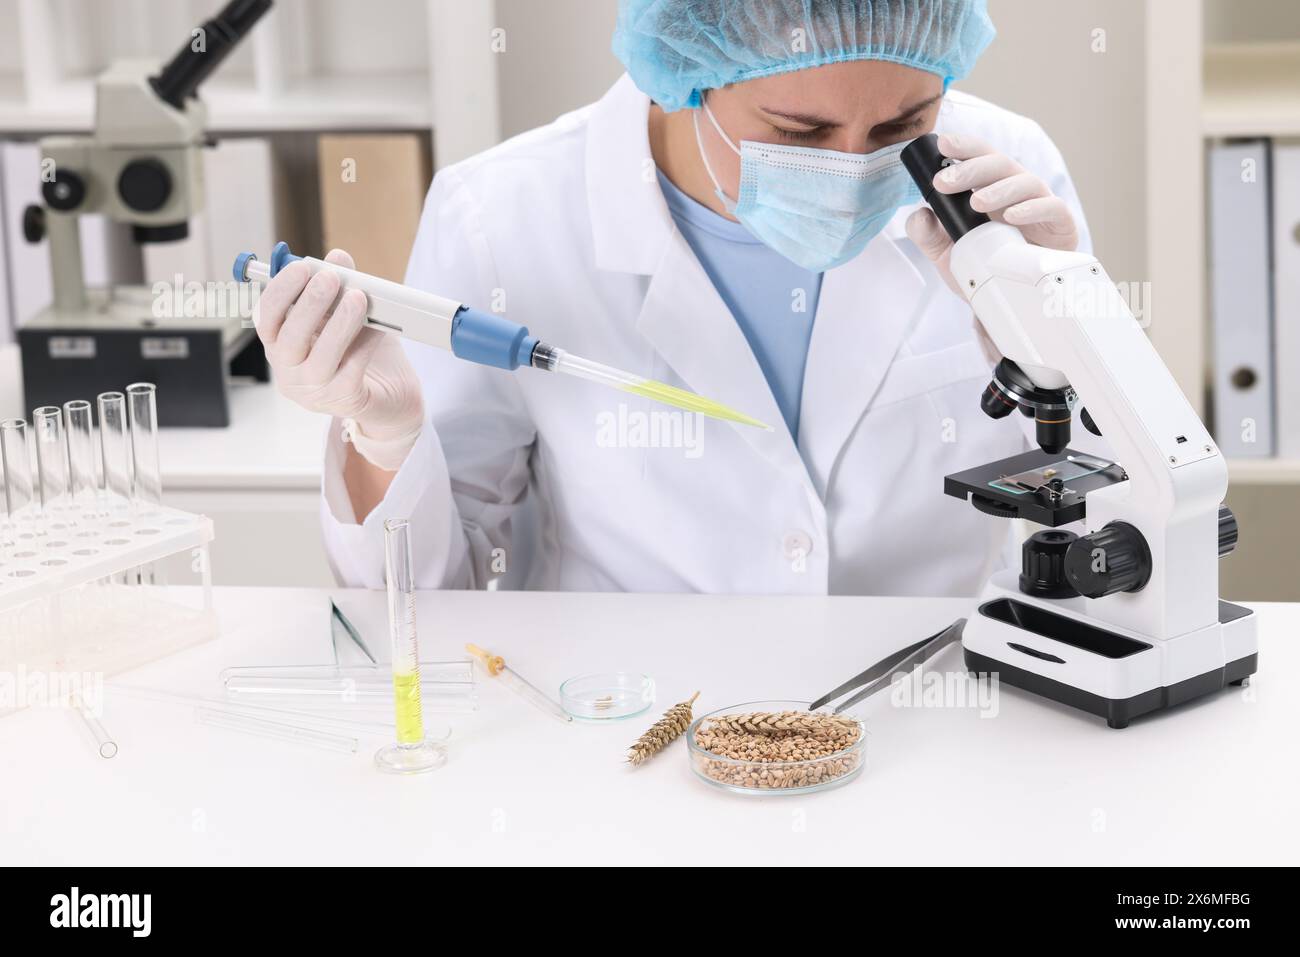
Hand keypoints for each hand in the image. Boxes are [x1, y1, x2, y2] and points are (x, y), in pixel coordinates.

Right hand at [253, 248, 423, 469]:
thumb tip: (338, 256)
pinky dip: (365, 344)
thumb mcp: (346, 316)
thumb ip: (339, 288)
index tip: (302, 268)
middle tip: (330, 278)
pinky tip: (379, 327)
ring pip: (319, 357)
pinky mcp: (345, 401)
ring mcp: (315, 391)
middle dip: (309, 305)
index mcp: (282, 346)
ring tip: (357, 298)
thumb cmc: (361, 354)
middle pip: (288, 339)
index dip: (280, 292)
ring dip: (338, 323)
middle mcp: (290, 372)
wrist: (390, 398)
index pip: (267, 319)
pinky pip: (352, 370)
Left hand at [905, 132, 1078, 295]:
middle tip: (944, 182)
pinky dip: (1031, 209)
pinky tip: (1012, 216)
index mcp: (992, 186)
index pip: (979, 157)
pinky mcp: (1060, 222)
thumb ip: (929, 236)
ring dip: (998, 189)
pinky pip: (1051, 207)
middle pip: (998, 164)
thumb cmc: (989, 265)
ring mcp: (1040, 202)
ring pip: (1024, 182)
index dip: (964, 147)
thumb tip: (919, 215)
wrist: (1020, 295)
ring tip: (975, 202)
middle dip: (970, 169)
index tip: (942, 143)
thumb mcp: (950, 254)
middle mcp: (1016, 188)